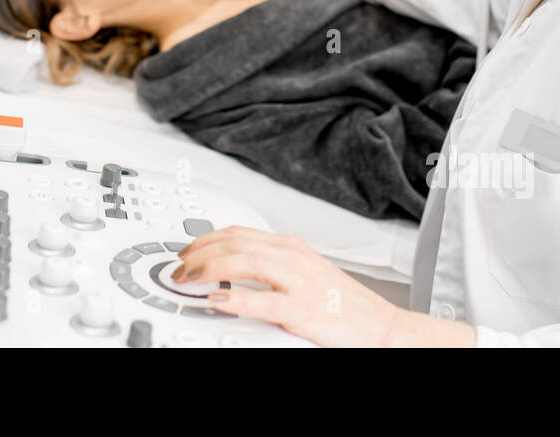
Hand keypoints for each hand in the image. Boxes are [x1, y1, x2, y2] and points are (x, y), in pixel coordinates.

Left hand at [174, 226, 476, 346]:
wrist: (381, 327)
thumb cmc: (343, 303)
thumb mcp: (303, 272)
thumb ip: (270, 265)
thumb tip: (230, 267)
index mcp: (291, 247)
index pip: (238, 232)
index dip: (205, 239)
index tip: (185, 251)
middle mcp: (293, 257)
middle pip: (235, 242)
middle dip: (199, 252)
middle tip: (178, 267)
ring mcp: (299, 282)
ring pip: (245, 262)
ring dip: (209, 268)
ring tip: (187, 278)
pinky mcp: (303, 310)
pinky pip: (263, 301)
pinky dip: (236, 299)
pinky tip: (217, 300)